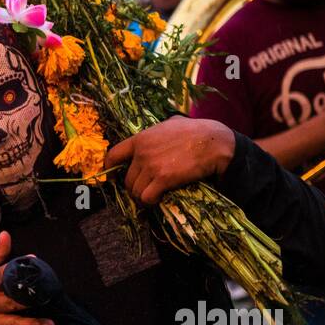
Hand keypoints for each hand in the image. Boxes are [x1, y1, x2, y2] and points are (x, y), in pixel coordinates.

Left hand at [102, 117, 235, 205]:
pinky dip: (151, 201)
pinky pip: (147, 197)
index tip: (114, 177)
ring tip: (152, 197)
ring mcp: (151, 166)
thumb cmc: (196, 131)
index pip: (113, 155)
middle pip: (127, 179)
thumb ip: (160, 129)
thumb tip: (162, 128)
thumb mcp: (172, 123)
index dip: (111, 169)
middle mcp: (142, 153)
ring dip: (142, 197)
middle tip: (144, 191)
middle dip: (134, 188)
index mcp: (141, 138)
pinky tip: (159, 199)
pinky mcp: (163, 179)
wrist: (213, 142)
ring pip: (135, 191)